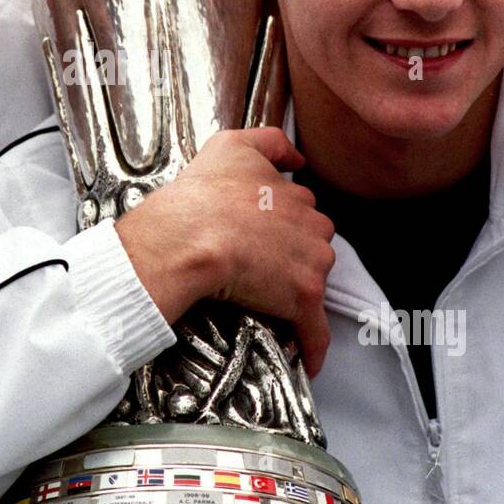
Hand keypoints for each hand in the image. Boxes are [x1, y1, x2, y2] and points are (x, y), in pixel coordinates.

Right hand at [116, 128, 335, 374]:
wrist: (188, 236)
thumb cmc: (202, 194)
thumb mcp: (232, 145)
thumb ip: (270, 142)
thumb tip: (298, 158)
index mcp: (297, 196)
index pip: (301, 212)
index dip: (280, 224)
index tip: (262, 236)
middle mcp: (313, 226)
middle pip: (312, 246)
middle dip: (292, 256)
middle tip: (257, 266)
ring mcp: (311, 264)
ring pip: (313, 282)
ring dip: (296, 293)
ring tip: (267, 302)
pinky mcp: (302, 299)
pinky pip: (315, 330)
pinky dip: (313, 346)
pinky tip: (308, 361)